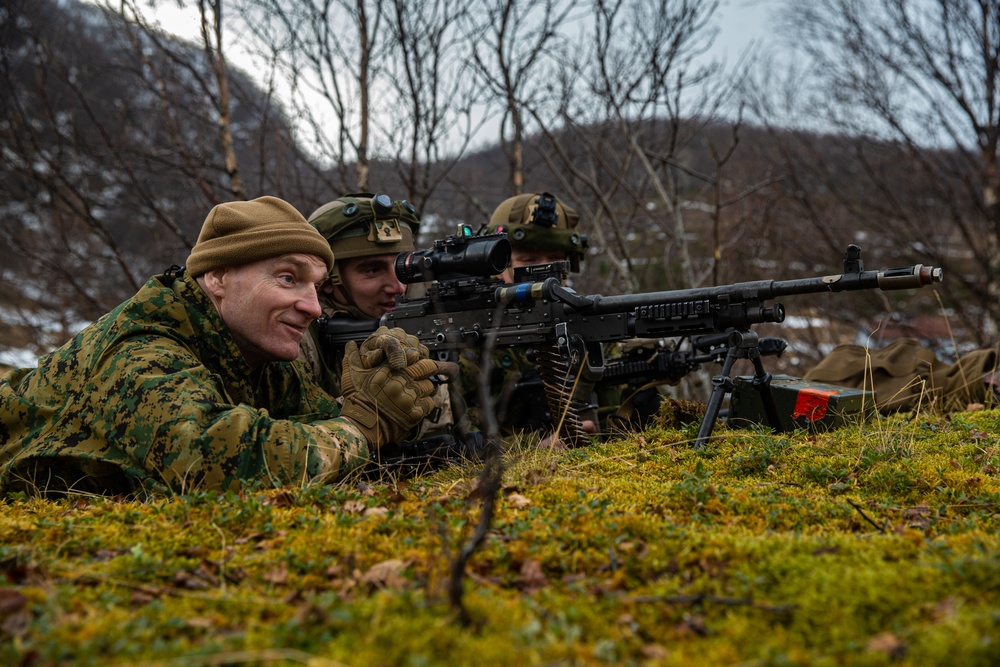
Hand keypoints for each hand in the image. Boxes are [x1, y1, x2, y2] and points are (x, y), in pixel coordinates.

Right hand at [339, 327, 456, 446]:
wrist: (360, 427)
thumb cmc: (356, 401)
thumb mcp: (351, 376)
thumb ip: (352, 357)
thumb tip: (350, 344)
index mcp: (389, 370)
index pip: (414, 356)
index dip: (417, 358)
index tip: (415, 360)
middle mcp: (402, 382)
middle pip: (427, 368)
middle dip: (427, 369)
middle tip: (422, 373)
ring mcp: (410, 397)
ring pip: (429, 386)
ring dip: (425, 387)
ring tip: (417, 390)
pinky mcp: (415, 413)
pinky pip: (429, 403)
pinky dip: (426, 402)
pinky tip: (418, 403)